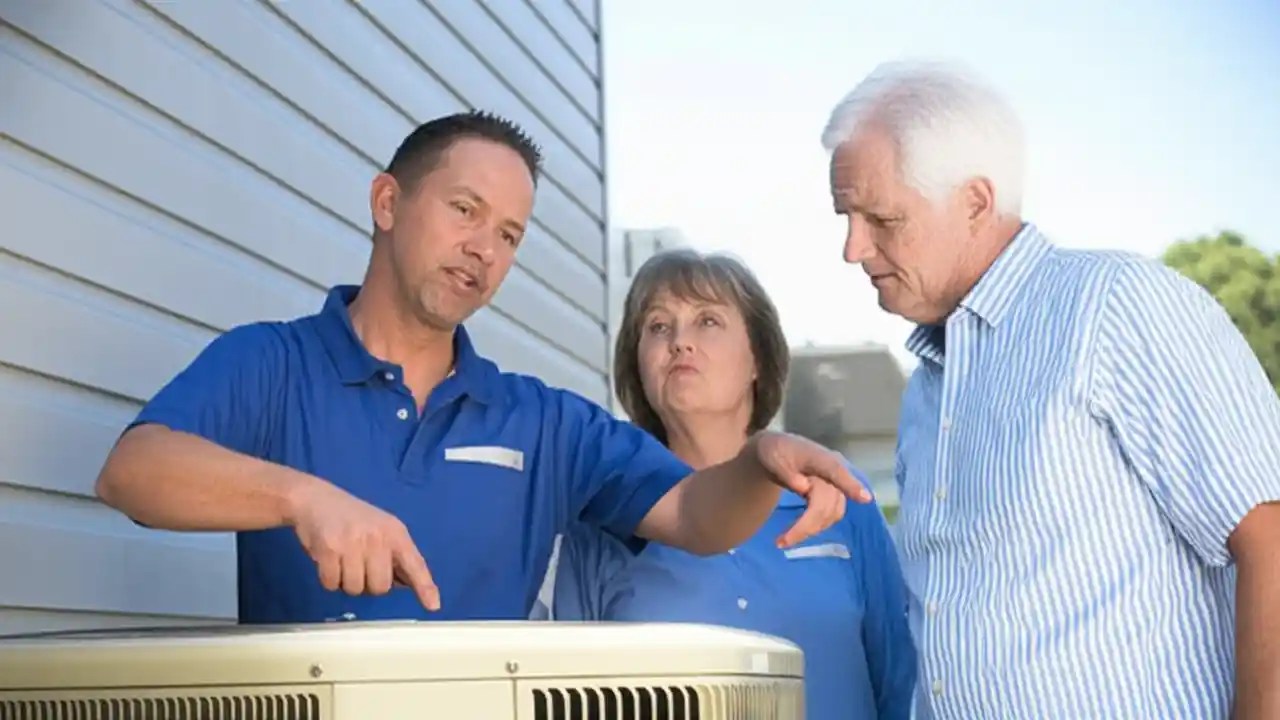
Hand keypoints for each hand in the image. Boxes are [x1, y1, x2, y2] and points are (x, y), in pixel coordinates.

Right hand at [287, 477, 440, 611]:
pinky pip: (332, 584)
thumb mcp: (381, 530)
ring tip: (342, 559)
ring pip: (355, 589)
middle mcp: (378, 537)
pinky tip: (327, 559)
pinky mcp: (328, 548)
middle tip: (358, 564)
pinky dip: (328, 579)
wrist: (315, 499)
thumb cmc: (352, 519)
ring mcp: (353, 542)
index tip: (433, 605)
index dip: (424, 586)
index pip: (415, 563)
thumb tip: (407, 584)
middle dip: (368, 584)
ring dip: (346, 582)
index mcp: (395, 533)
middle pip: (381, 588)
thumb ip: (394, 555)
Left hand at [751, 431, 871, 547]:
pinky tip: (796, 532)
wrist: (779, 450)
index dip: (851, 485)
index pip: (837, 471)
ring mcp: (836, 485)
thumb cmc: (776, 452)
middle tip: (781, 542)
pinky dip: (814, 526)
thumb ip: (787, 473)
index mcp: (820, 458)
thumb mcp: (772, 457)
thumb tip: (804, 488)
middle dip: (806, 526)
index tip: (865, 499)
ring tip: (784, 540)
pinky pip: (830, 516)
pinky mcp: (834, 496)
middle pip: (828, 504)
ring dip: (811, 529)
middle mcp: (834, 471)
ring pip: (831, 514)